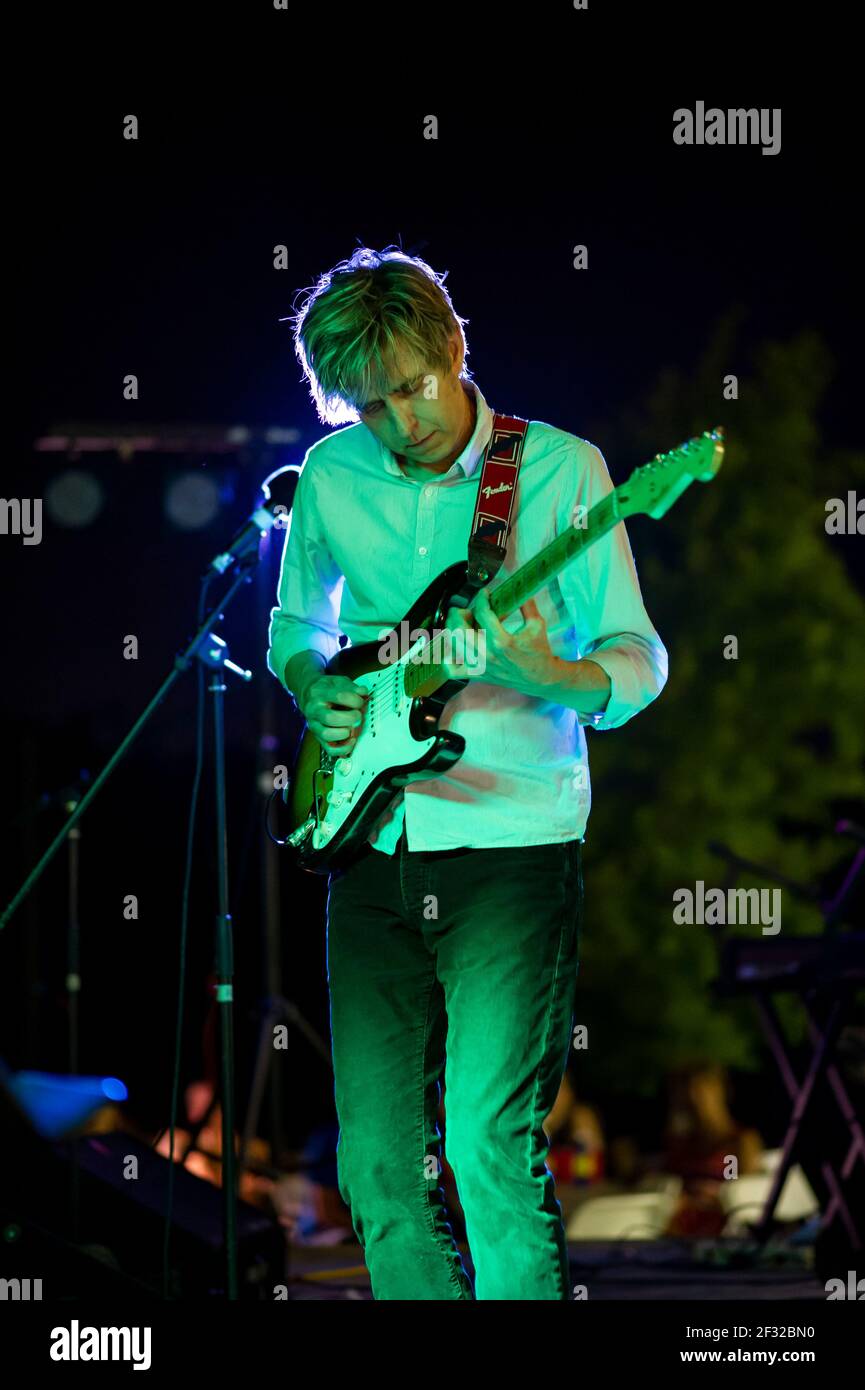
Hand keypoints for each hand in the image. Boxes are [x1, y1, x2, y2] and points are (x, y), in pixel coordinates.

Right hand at [300, 674, 368, 754]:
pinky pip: (329, 749)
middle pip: (331, 718)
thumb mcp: (337, 681)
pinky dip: (342, 748)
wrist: (306, 693)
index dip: (355, 700)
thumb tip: (363, 692)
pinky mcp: (318, 736)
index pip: (339, 697)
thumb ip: (351, 687)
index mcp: (319, 693)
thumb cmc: (324, 688)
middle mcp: (314, 710)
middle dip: (350, 718)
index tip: (360, 701)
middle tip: (357, 715)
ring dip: (345, 733)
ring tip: (352, 727)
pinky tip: (351, 741)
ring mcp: (314, 724)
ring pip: (327, 734)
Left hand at [441, 588, 557, 694]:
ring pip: (452, 644)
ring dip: (452, 629)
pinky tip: (456, 647)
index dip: (481, 598)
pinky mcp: (476, 674)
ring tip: (461, 624)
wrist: (539, 678)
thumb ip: (527, 604)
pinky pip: (452, 669)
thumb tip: (519, 585)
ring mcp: (479, 666)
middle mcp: (487, 654)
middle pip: (459, 628)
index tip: (484, 594)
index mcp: (502, 641)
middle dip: (459, 613)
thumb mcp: (537, 624)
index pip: (482, 613)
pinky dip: (448, 657)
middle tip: (467, 610)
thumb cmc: (538, 652)